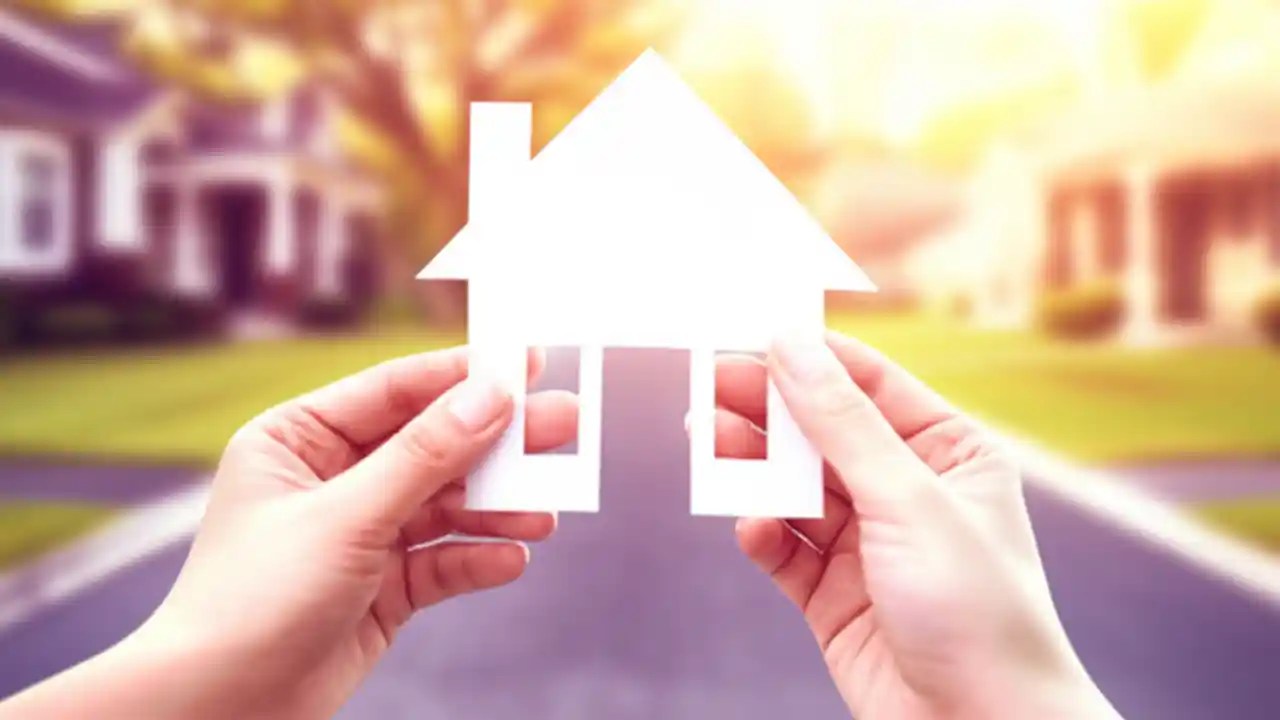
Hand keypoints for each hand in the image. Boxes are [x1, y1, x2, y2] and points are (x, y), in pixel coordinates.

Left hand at [3, 347, 576, 719]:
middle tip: (561, 426)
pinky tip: (512, 558)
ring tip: (546, 509)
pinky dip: (477, 559)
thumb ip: (425, 456)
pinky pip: (441, 562)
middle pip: (430, 446)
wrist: (220, 710)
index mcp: (299, 439)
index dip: (462, 375)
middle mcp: (331, 480)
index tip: (526, 363)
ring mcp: (359, 534)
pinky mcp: (381, 588)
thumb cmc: (253, 602)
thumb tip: (491, 396)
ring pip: (444, 505)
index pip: (394, 391)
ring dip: (495, 506)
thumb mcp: (346, 517)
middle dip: (495, 442)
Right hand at [714, 332, 1119, 719]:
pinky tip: (751, 528)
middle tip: (705, 387)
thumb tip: (791, 346)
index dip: (807, 358)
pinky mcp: (834, 595)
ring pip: (795, 488)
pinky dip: (764, 535)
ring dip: (752, 469)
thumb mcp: (910, 501)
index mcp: (949, 452)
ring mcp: (869, 544)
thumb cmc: (980, 613)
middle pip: (821, 433)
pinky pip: (786, 550)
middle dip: (766, 411)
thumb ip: (842, 423)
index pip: (868, 384)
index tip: (745, 337)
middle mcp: (907, 491)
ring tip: (708, 444)